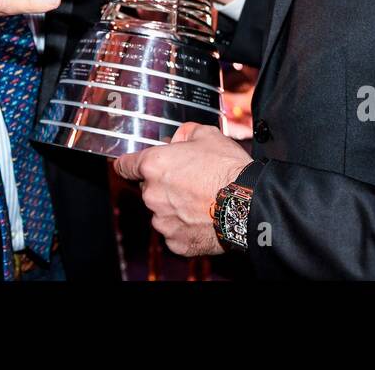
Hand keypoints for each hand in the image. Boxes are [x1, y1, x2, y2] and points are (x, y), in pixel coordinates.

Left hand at [113, 122, 252, 256]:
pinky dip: (185, 227)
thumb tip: (177, 139)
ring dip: (174, 207)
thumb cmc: (228, 168)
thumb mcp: (207, 135)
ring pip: (162, 212)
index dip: (128, 165)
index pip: (125, 166)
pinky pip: (175, 232)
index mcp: (154, 165)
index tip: (129, 167)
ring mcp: (163, 221)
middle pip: (149, 189)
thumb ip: (185, 133)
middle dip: (163, 185)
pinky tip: (203, 219)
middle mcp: (152, 195)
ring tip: (201, 202)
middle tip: (189, 182)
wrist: (249, 204)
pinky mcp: (176, 242)